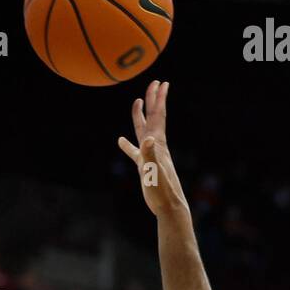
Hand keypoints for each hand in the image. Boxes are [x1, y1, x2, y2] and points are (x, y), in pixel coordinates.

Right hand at [118, 80, 187, 217]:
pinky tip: (121, 140)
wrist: (168, 206)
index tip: (160, 83)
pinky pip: (134, 151)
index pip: (158, 116)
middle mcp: (155, 146)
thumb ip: (150, 155)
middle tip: (154, 82)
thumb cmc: (162, 191)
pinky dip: (128, 145)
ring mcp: (150, 156)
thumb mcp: (154, 172)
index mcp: (157, 144)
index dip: (159, 99)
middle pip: (153, 117)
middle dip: (153, 100)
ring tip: (138, 102)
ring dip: (141, 116)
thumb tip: (148, 139)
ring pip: (143, 130)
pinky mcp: (144, 167)